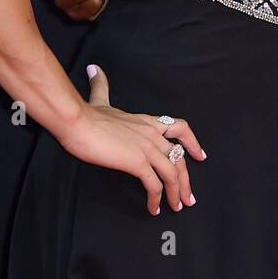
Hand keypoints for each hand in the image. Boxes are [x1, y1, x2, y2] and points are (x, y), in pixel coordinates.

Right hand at [60, 64, 207, 214]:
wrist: (77, 121)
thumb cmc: (86, 114)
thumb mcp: (99, 98)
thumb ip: (101, 86)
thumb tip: (95, 69)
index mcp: (147, 121)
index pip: (180, 128)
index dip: (193, 143)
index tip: (200, 156)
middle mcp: (152, 134)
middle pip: (180, 157)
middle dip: (186, 179)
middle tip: (188, 197)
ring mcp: (146, 147)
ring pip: (172, 173)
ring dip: (176, 193)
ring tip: (176, 206)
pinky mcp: (137, 161)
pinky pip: (155, 184)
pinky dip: (157, 198)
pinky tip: (154, 208)